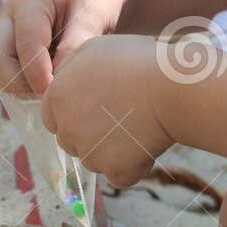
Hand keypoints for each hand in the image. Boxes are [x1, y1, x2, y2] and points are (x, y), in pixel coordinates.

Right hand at [0, 0, 134, 97]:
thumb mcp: (94, 15)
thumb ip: (76, 44)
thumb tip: (57, 79)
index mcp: (31, 1)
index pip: (26, 44)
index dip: (38, 74)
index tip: (55, 93)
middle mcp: (9, 14)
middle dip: (18, 82)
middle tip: (48, 94)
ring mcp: (2, 28)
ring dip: (7, 83)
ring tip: (40, 89)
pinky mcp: (2, 42)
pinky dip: (4, 81)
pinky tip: (33, 85)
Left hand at [40, 35, 174, 188]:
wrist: (173, 87)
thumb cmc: (140, 61)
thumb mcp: (96, 50)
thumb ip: (73, 68)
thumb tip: (66, 79)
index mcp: (58, 96)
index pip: (53, 117)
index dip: (76, 114)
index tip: (99, 110)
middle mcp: (67, 128)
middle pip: (72, 142)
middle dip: (92, 136)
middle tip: (123, 118)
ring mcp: (90, 152)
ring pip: (96, 161)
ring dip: (114, 151)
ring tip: (140, 127)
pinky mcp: (114, 169)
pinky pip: (120, 176)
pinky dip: (134, 166)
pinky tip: (149, 144)